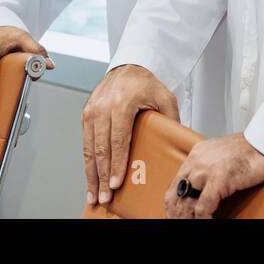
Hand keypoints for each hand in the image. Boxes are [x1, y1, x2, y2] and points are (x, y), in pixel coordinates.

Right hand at [81, 64, 178, 205]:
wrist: (128, 67)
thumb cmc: (146, 83)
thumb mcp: (165, 97)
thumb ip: (171, 119)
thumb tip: (178, 144)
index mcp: (122, 103)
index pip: (118, 140)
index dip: (116, 164)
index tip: (115, 183)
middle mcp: (103, 107)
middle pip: (101, 149)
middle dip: (101, 177)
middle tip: (105, 197)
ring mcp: (92, 111)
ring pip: (89, 149)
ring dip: (91, 174)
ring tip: (94, 195)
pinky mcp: (86, 115)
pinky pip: (85, 143)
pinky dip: (87, 163)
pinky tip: (90, 178)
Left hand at [163, 133, 263, 218]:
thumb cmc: (247, 151)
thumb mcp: (218, 156)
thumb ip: (206, 168)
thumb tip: (200, 188)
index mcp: (195, 155)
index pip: (175, 184)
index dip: (174, 204)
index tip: (176, 214)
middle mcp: (196, 161)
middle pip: (175, 195)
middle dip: (177, 213)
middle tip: (181, 221)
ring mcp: (206, 170)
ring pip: (186, 203)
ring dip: (188, 218)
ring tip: (194, 223)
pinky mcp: (218, 179)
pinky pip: (203, 207)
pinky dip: (204, 219)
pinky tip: (208, 221)